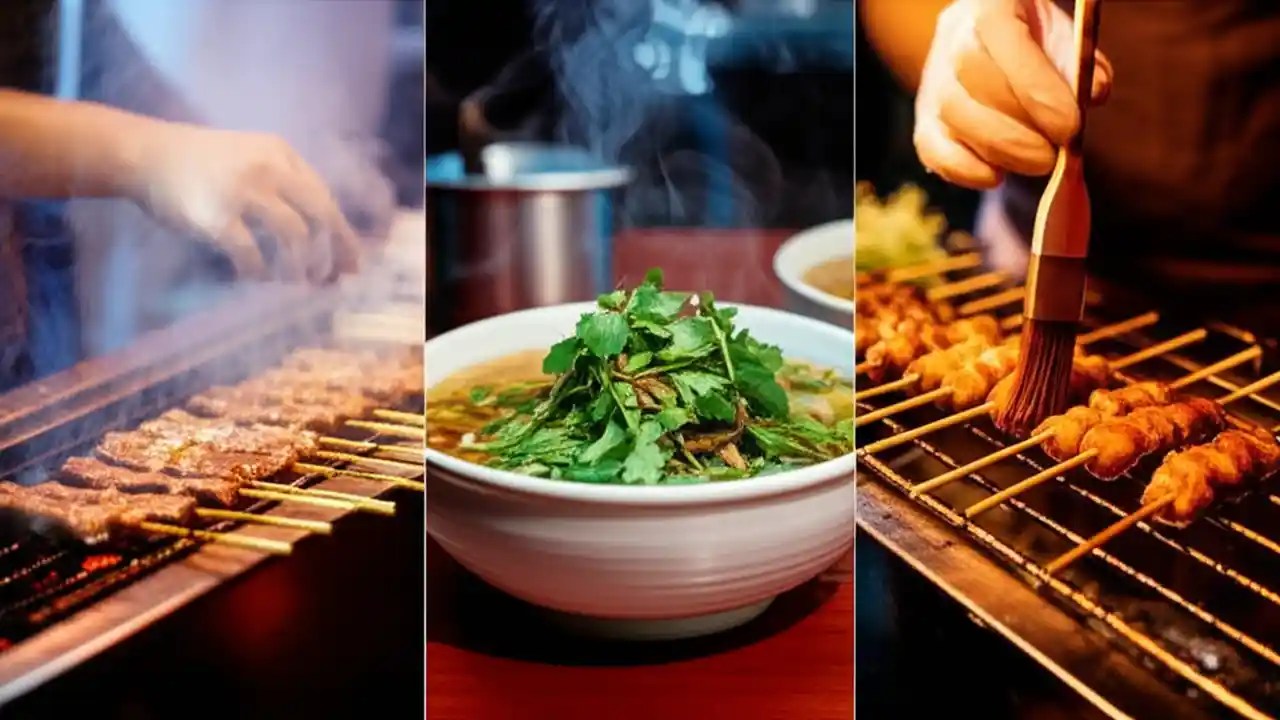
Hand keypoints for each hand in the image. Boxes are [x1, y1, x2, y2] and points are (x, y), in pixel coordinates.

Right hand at [129, 122, 361, 282]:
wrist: (146, 154)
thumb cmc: (201, 162)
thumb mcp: (251, 157)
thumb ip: (284, 184)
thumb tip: (319, 235)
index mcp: (282, 153)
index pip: (325, 197)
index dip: (342, 234)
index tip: (352, 262)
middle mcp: (269, 168)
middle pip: (321, 214)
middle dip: (335, 252)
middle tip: (335, 280)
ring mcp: (242, 191)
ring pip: (294, 234)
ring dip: (301, 265)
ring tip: (298, 284)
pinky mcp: (216, 215)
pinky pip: (251, 252)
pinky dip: (260, 271)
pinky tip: (257, 279)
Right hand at [914, 0, 1112, 188]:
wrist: (995, 45)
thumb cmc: (1037, 41)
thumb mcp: (1066, 37)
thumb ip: (1081, 64)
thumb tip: (1093, 94)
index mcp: (989, 3)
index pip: (1002, 38)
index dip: (1035, 87)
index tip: (1069, 128)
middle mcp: (952, 36)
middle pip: (972, 79)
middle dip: (1018, 127)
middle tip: (1054, 155)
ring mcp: (932, 78)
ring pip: (952, 114)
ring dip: (999, 149)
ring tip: (1037, 161)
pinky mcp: (924, 118)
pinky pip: (931, 148)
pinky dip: (964, 170)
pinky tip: (996, 175)